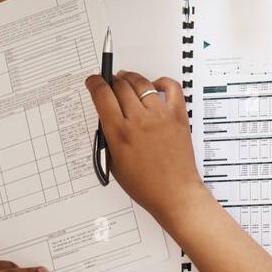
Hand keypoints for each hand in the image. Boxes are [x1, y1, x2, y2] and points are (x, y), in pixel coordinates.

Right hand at [85, 70, 202, 223]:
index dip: (94, 83)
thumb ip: (109, 136)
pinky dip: (161, 81)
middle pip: (120, 85)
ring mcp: (160, 116)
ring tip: (127, 80)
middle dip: (111, 81)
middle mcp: (140, 121)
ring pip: (142, 83)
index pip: (102, 95)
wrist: (174, 193)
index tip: (93, 81)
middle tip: (109, 82)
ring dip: (131, 78)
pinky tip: (154, 85)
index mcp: (120, 133)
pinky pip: (172, 88)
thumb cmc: (146, 184)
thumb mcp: (114, 162)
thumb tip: (106, 115)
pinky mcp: (178, 116)